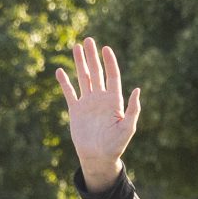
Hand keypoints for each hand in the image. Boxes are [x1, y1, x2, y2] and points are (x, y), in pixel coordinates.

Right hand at [56, 37, 141, 191]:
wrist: (98, 158)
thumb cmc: (116, 145)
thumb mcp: (128, 128)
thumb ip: (132, 109)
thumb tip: (137, 90)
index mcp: (113, 101)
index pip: (112, 76)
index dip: (110, 62)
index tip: (106, 48)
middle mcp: (100, 99)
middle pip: (96, 73)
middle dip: (92, 57)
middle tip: (88, 40)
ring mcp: (87, 103)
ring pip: (82, 78)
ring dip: (79, 63)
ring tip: (76, 47)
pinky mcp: (76, 110)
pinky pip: (69, 93)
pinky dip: (65, 82)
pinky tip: (60, 71)